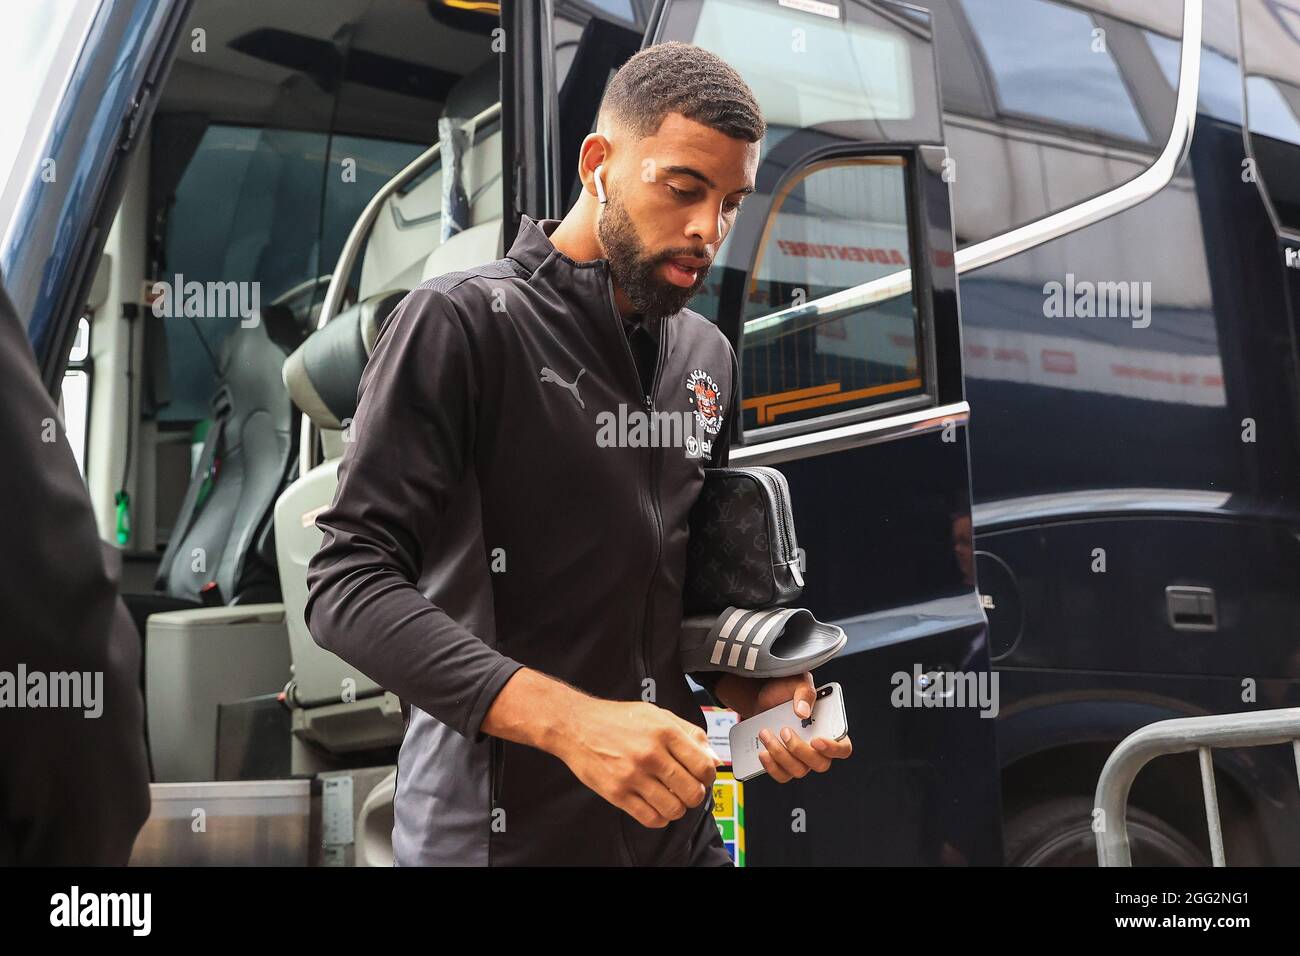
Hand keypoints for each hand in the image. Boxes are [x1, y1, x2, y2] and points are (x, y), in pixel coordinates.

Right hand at [554, 698, 723, 828]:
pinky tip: (656, 807)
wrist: (576, 725)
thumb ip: (690, 734)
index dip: (708, 777)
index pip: (704, 766)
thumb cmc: (618, 719)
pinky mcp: (617, 793)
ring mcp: (633, 775)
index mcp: (665, 731)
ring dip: (678, 808)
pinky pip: (651, 818)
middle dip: (695, 795)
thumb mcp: (658, 714)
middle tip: (687, 790)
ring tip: (671, 798)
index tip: (702, 778)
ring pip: (674, 808)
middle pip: (692, 792)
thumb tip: (714, 759)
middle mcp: (651, 754)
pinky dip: (660, 818)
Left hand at [715, 672, 852, 782]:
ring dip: (780, 754)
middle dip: (799, 749)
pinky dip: (771, 767)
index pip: (843, 748)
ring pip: (798, 770)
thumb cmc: (786, 689)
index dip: (833, 748)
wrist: (761, 696)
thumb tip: (803, 712)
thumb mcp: (797, 682)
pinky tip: (762, 752)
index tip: (816, 740)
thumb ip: (804, 692)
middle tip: (784, 730)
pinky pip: (782, 775)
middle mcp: (818, 748)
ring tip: (765, 733)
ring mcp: (801, 759)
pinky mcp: (783, 764)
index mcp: (830, 729)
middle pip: (819, 764)